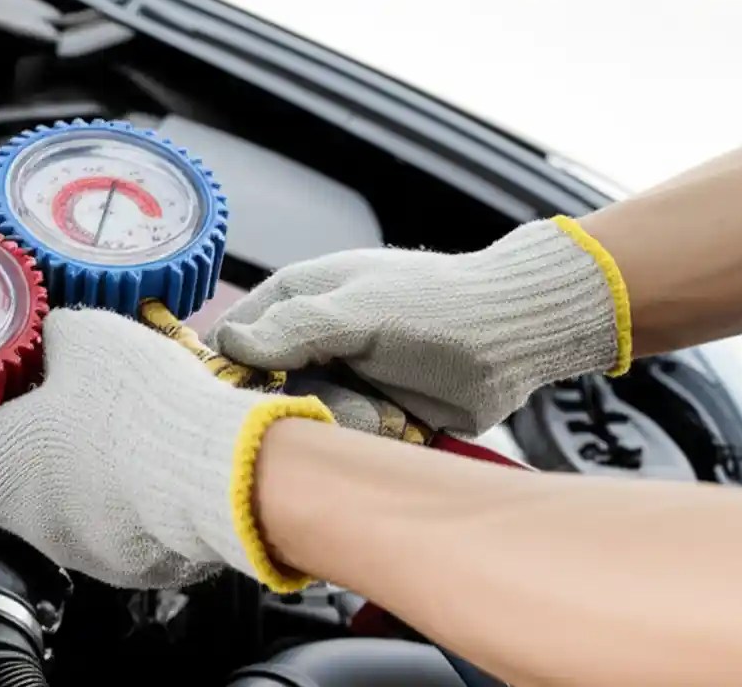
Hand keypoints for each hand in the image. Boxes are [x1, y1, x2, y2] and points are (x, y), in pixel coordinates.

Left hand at [0, 308, 331, 590]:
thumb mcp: (83, 338)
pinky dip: (90, 481)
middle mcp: (20, 513)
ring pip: (32, 495)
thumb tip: (43, 334)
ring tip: (74, 415)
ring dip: (40, 457)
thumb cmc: (148, 412)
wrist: (228, 473)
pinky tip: (119, 450)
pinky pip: (84, 512)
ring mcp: (68, 540)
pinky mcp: (115, 555)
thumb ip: (46, 337)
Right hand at [205, 217, 630, 434]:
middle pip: (265, 395)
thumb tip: (228, 346)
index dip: (234, 374)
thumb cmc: (439, 307)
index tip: (260, 393)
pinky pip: (343, 441)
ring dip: (345, 422)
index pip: (230, 343)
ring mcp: (338, 378)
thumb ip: (293, 328)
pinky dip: (369, 437)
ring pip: (305, 423)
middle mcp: (308, 341)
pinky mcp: (366, 413)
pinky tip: (399, 421)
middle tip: (338, 400)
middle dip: (303, 405)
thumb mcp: (359, 311)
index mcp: (294, 301)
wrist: (513, 338)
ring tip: (385, 408)